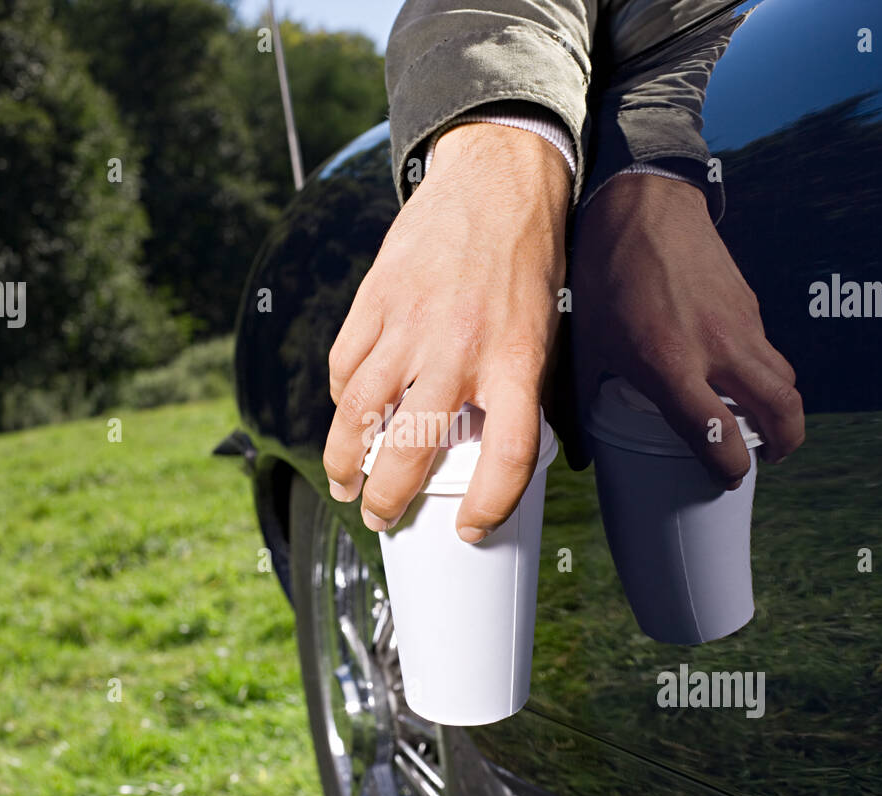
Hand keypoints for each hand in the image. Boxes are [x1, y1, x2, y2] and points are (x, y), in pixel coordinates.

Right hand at [324, 122, 570, 541]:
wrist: (496, 180)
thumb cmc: (526, 263)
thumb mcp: (542, 332)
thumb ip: (513, 392)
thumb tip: (481, 453)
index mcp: (516, 360)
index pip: (506, 455)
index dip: (489, 505)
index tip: (471, 529)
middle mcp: (460, 348)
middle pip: (412, 448)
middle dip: (389, 498)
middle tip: (381, 517)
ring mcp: (410, 323)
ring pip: (358, 412)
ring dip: (344, 460)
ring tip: (343, 484)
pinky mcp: (375, 299)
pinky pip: (345, 364)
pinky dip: (339, 398)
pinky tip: (344, 413)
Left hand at [570, 172, 803, 486]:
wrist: (641, 202)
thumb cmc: (606, 273)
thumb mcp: (587, 345)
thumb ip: (583, 404)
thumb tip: (580, 455)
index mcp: (671, 364)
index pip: (718, 436)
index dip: (729, 468)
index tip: (726, 478)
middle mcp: (716, 347)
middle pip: (779, 409)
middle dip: (784, 443)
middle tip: (769, 457)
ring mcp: (740, 323)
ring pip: (784, 378)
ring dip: (783, 409)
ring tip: (761, 425)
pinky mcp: (749, 303)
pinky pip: (770, 349)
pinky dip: (766, 372)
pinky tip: (739, 377)